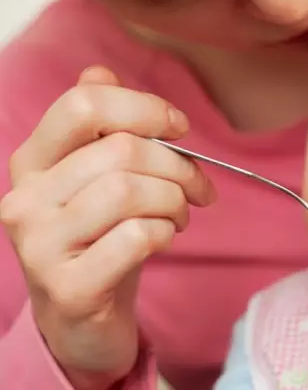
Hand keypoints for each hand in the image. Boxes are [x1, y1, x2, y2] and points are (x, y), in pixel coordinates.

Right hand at [0, 67, 214, 388]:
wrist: (80, 318)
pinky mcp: (69, 287)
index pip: (84, 105)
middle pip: (122, 150)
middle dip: (179, 166)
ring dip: (175, 201)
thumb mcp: (97, 179)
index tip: (179, 128)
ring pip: (130, 191)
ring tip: (181, 215)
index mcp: (34, 161)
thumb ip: (100, 127)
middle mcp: (26, 198)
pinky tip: (163, 238)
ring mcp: (41, 245)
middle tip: (198, 188)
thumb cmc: (99, 238)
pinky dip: (165, 232)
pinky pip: (136, 237)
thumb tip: (101, 72)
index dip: (145, 107)